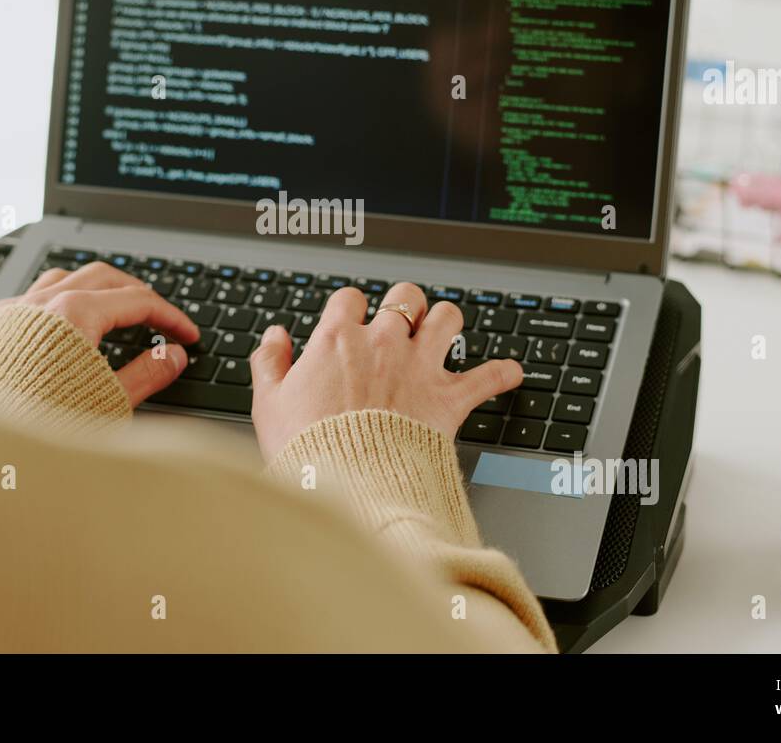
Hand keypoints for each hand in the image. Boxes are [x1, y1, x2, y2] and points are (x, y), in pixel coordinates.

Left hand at [0, 262, 199, 405]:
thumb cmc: (32, 428)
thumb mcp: (106, 404)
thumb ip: (145, 375)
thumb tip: (171, 356)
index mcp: (74, 316)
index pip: (138, 302)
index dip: (170, 318)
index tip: (186, 335)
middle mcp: (42, 304)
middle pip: (106, 277)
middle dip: (139, 294)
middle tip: (160, 317)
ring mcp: (15, 311)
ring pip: (67, 276)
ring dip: (100, 287)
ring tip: (118, 309)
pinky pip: (36, 293)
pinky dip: (65, 296)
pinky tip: (70, 321)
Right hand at [249, 282, 522, 459]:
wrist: (349, 484)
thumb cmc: (307, 448)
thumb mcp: (269, 405)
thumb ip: (271, 363)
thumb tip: (275, 337)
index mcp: (338, 340)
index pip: (349, 299)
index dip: (350, 309)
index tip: (349, 323)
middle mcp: (383, 344)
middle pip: (404, 298)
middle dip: (404, 305)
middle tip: (401, 322)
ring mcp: (419, 367)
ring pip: (447, 318)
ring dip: (448, 323)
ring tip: (445, 331)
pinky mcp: (448, 398)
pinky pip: (487, 377)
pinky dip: (502, 374)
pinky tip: (511, 372)